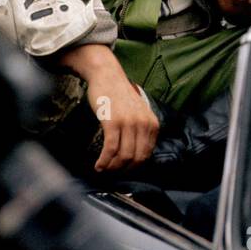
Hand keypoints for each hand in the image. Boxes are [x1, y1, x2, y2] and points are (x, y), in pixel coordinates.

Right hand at [60, 46, 158, 172]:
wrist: (108, 76)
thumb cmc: (120, 97)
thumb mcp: (139, 113)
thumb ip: (141, 131)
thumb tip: (135, 156)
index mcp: (152, 123)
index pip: (147, 154)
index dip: (134, 167)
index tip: (122, 170)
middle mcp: (143, 123)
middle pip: (136, 159)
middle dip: (122, 170)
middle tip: (111, 172)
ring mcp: (129, 122)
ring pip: (123, 156)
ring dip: (112, 167)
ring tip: (103, 169)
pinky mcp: (113, 122)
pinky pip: (110, 149)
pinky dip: (103, 161)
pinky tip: (98, 165)